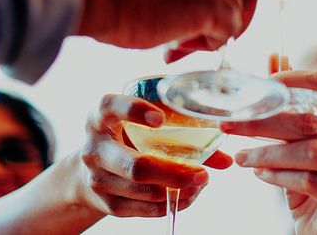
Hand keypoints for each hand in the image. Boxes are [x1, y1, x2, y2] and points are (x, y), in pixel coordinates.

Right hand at [74, 94, 232, 216]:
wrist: (89, 171)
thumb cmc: (127, 138)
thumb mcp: (142, 126)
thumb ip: (181, 132)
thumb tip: (227, 160)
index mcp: (99, 117)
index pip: (109, 107)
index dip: (134, 110)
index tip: (161, 118)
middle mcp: (93, 148)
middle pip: (135, 165)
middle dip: (173, 172)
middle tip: (203, 173)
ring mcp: (97, 178)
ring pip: (143, 189)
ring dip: (178, 189)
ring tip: (201, 182)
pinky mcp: (106, 203)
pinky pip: (143, 209)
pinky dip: (170, 204)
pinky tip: (187, 196)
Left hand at [223, 71, 316, 234]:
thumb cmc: (315, 183)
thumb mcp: (301, 142)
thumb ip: (292, 102)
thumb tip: (273, 56)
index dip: (287, 81)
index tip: (255, 89)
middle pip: (310, 120)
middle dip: (263, 121)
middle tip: (230, 124)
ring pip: (309, 151)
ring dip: (267, 152)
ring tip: (242, 156)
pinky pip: (309, 181)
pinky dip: (278, 176)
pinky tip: (260, 174)